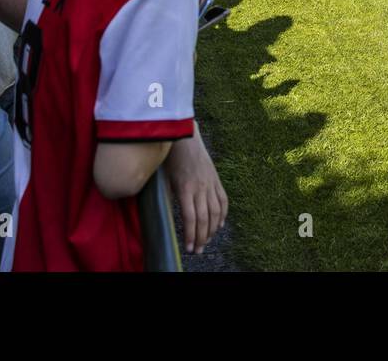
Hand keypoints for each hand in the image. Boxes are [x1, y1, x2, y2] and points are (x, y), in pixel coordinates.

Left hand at [164, 128, 226, 253]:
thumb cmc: (170, 157)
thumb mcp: (165, 179)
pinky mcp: (216, 179)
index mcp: (185, 188)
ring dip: (212, 229)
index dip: (190, 235)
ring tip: (207, 241)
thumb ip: (168, 197)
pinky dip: (223, 214)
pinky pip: (223, 199)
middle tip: (197, 250)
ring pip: (216, 211)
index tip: (188, 248)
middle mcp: (200, 187)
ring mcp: (210, 183)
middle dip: (201, 238)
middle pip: (204, 218)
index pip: (190, 218)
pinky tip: (219, 225)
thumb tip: (167, 216)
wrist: (185, 136)